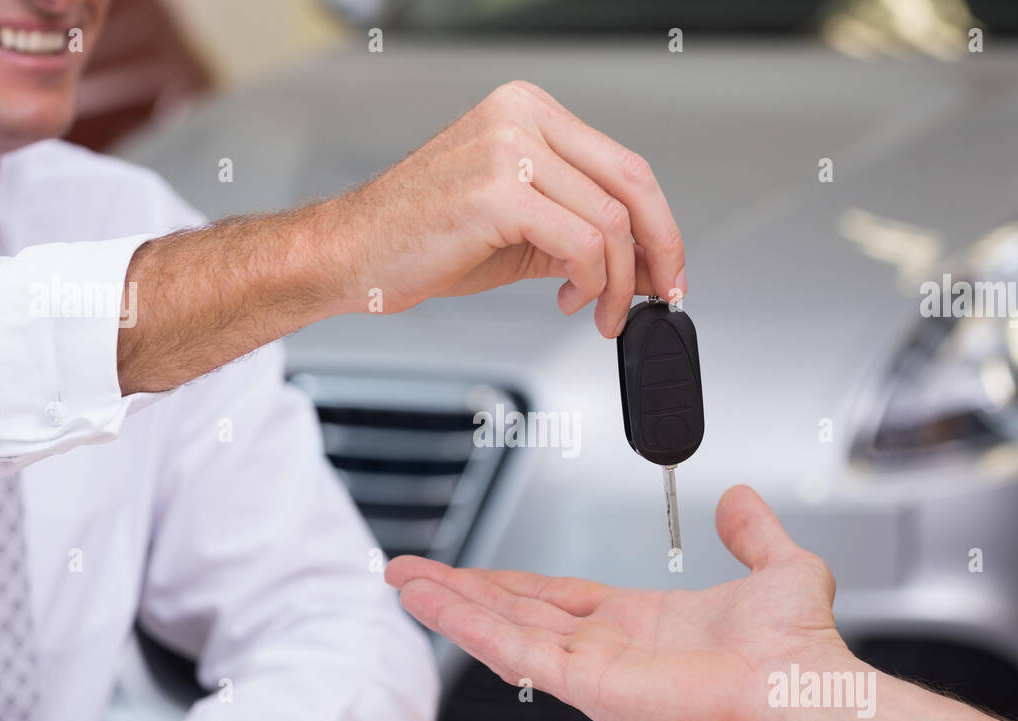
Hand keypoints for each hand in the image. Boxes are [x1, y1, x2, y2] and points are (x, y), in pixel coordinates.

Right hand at [321, 80, 686, 336]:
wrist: (353, 253)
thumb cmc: (422, 237)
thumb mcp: (519, 228)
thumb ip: (579, 233)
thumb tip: (641, 265)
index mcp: (529, 113)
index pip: (624, 164)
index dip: (658, 224)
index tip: (665, 269)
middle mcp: (522, 118)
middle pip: (631, 182)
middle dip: (658, 249)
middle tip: (661, 295)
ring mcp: (509, 148)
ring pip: (610, 220)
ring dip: (616, 282)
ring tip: (597, 310)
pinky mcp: (498, 190)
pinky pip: (580, 241)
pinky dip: (589, 282)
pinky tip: (567, 298)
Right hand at [386, 485, 849, 720]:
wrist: (805, 691)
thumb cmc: (800, 650)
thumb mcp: (777, 565)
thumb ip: (752, 531)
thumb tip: (740, 497)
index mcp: (641, 623)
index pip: (558, 598)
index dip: (513, 583)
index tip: (476, 571)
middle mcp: (609, 648)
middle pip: (516, 611)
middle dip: (461, 591)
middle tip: (412, 571)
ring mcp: (593, 669)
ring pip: (502, 628)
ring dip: (449, 603)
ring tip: (403, 578)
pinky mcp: (587, 683)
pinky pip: (514, 647)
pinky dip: (465, 623)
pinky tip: (432, 601)